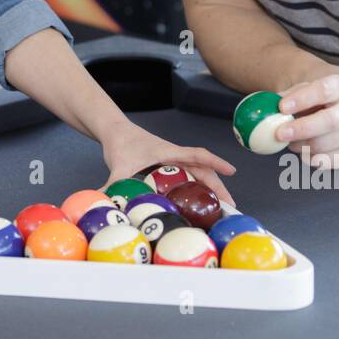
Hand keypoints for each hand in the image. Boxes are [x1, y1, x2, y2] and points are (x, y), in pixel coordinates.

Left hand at [98, 122, 236, 205]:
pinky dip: (198, 187)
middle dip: (219, 186)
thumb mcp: (117, 167)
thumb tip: (106, 201)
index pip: (198, 155)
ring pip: (198, 173)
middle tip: (231, 206)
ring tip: (220, 208)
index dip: (215, 163)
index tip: (232, 171)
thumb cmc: (120, 143)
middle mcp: (175, 155)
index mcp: (168, 152)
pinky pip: (189, 176)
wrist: (115, 131)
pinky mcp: (168, 165)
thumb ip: (113, 185)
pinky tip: (200, 201)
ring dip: (211, 187)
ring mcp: (172, 160)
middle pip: (204, 169)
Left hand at [276, 74, 338, 171]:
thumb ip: (295, 93)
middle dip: (301, 129)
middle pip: (329, 121)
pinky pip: (328, 162)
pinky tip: (303, 153)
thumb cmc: (332, 103)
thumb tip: (270, 102)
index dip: (302, 99)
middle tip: (278, 134)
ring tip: (289, 142)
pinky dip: (311, 159)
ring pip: (324, 145)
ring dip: (301, 146)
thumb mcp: (317, 89)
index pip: (323, 91)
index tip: (281, 107)